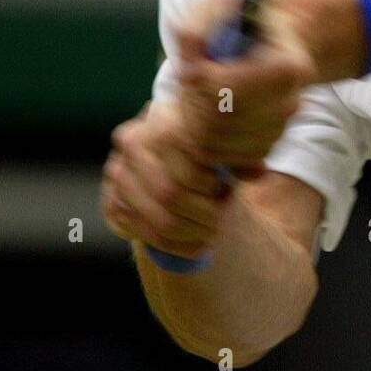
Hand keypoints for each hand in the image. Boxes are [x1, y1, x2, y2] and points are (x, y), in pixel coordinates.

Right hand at [101, 100, 253, 260]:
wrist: (163, 151)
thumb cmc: (200, 147)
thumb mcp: (220, 144)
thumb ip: (239, 156)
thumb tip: (259, 172)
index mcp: (159, 123)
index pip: (188, 167)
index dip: (211, 187)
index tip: (228, 191)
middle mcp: (131, 146)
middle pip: (172, 196)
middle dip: (205, 214)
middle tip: (223, 218)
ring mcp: (116, 175)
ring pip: (161, 221)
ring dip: (194, 234)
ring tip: (213, 231)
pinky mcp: (111, 203)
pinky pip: (144, 235)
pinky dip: (177, 247)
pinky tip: (199, 246)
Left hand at [175, 0, 317, 168]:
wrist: (273, 37)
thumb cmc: (241, 18)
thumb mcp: (216, 6)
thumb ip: (195, 31)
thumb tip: (188, 75)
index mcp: (285, 68)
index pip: (227, 92)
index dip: (198, 84)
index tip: (193, 66)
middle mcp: (289, 102)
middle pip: (220, 125)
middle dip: (192, 107)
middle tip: (190, 83)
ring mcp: (281, 126)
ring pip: (220, 147)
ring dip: (197, 126)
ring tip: (199, 97)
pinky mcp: (270, 143)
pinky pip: (228, 160)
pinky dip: (210, 143)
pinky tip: (210, 115)